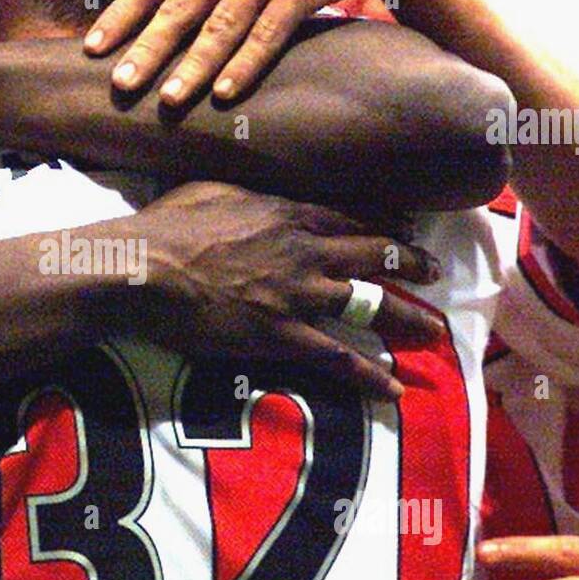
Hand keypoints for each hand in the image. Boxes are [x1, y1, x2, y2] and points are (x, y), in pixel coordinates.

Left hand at [83, 0, 415, 106]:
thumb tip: (149, 9)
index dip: (121, 16)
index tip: (92, 50)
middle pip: (180, 6)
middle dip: (147, 48)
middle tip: (121, 85)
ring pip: (222, 24)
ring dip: (194, 66)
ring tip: (169, 100)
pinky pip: (269, 32)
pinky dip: (245, 65)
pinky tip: (225, 93)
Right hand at [136, 182, 442, 398]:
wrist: (143, 269)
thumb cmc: (166, 226)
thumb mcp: (212, 191)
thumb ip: (248, 196)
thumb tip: (257, 196)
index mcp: (288, 214)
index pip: (353, 217)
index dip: (386, 225)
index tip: (407, 231)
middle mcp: (306, 252)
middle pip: (376, 255)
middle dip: (412, 264)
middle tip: (435, 273)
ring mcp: (298, 295)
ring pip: (371, 305)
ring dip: (408, 320)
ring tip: (434, 332)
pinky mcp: (281, 336)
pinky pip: (338, 358)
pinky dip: (369, 375)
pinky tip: (394, 388)